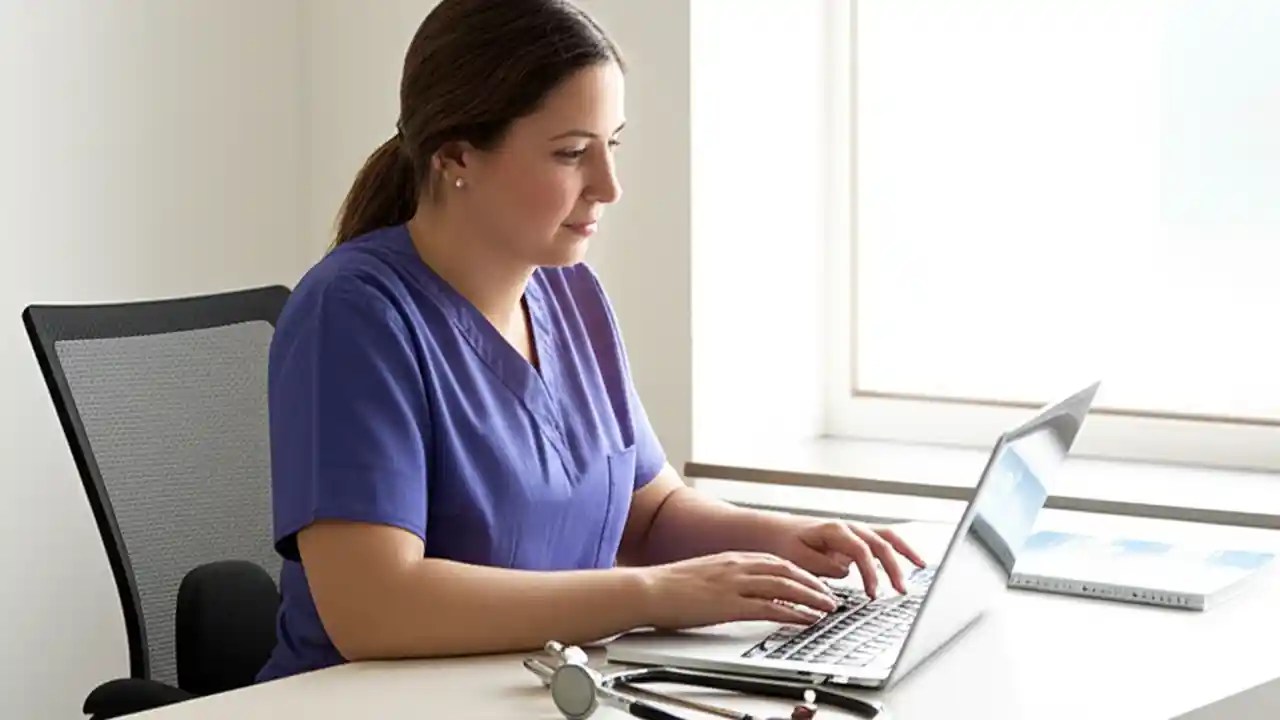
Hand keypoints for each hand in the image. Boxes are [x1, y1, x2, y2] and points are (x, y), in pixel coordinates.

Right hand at [638, 552, 839, 629]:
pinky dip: (792, 613)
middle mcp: (737, 566)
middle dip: (813, 584)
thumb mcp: (704, 575)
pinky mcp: (729, 604)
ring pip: (784, 586)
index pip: (776, 561)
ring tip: (826, 609)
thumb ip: (725, 579)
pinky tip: (804, 620)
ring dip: (810, 597)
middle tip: (830, 597)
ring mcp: (734, 584)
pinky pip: (769, 608)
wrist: (648, 589)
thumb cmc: (669, 586)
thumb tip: (739, 590)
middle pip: (787, 570)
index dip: (800, 572)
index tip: (814, 582)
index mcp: (732, 558)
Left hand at [776, 519, 926, 597]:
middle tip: (900, 590)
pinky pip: (882, 540)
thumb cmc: (784, 544)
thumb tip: (847, 573)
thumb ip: (823, 566)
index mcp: (834, 530)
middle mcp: (847, 526)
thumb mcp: (798, 558)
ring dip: (903, 554)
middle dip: (892, 567)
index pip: (861, 550)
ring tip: (921, 568)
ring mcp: (853, 530)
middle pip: (879, 543)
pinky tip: (913, 560)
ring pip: (886, 538)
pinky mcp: (855, 538)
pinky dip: (899, 549)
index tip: (873, 594)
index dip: (870, 572)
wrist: (774, 532)